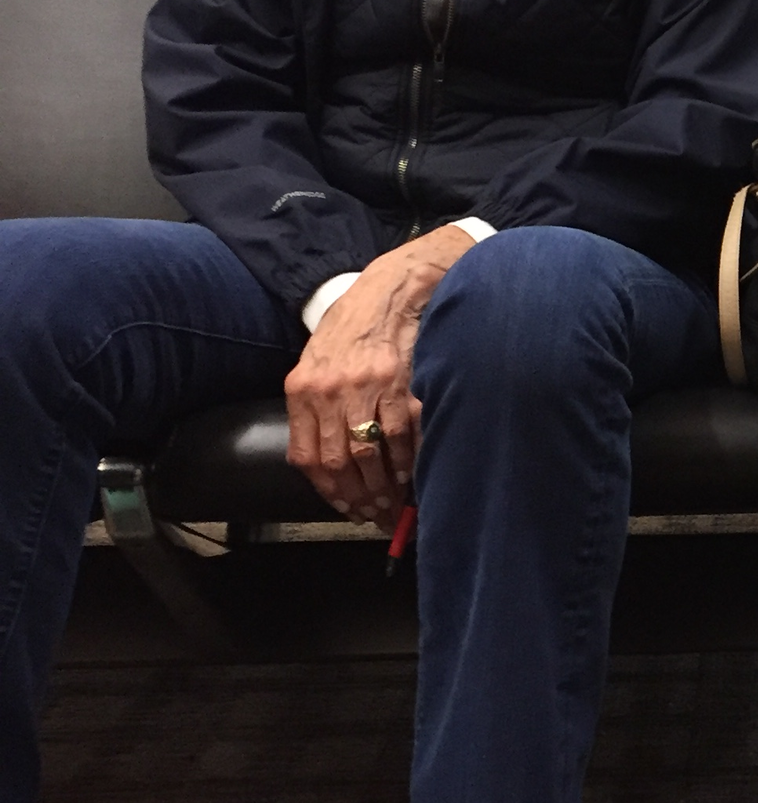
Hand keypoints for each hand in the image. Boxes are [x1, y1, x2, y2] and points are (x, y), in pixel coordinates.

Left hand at [284, 224, 475, 525]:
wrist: (388, 289)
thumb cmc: (352, 327)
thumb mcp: (316, 362)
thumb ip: (313, 406)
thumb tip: (324, 458)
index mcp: (303, 388)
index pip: (308, 457)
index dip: (329, 490)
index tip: (345, 506)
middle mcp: (331, 390)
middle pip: (341, 461)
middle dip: (359, 495)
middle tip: (374, 513)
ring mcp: (366, 387)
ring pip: (371, 453)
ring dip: (384, 485)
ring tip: (393, 501)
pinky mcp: (399, 382)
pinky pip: (401, 433)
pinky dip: (406, 460)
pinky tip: (409, 474)